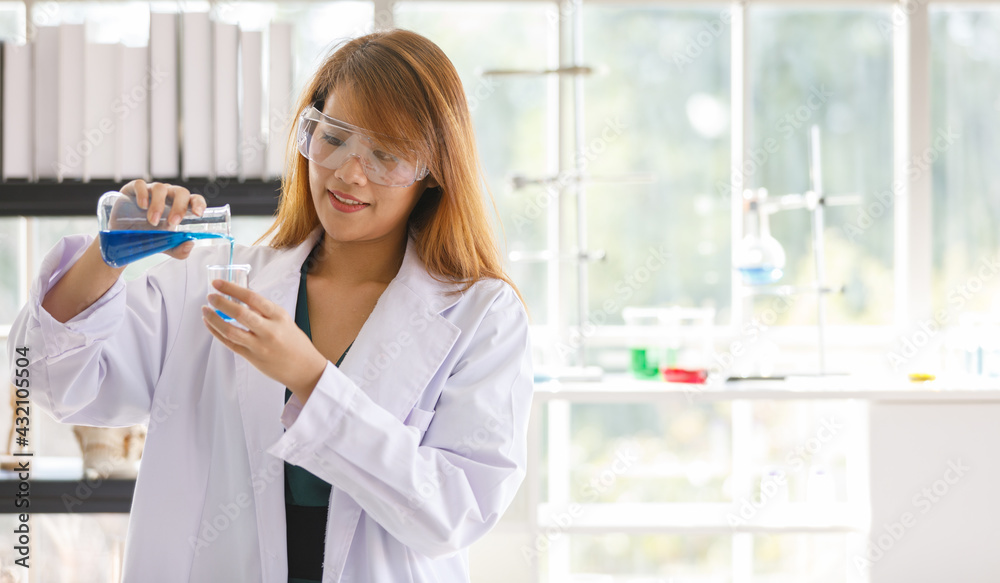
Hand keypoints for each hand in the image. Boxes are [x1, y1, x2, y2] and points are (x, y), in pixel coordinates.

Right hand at [119, 179, 207, 259]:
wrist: (122, 236)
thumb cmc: (148, 235)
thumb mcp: (165, 246)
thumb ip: (179, 249)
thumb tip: (190, 244)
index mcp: (180, 207)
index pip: (194, 199)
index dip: (198, 204)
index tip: (197, 214)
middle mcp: (168, 196)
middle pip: (181, 192)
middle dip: (178, 207)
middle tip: (172, 223)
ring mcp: (151, 191)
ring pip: (161, 188)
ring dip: (158, 205)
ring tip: (153, 221)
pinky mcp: (133, 189)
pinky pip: (140, 184)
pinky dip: (143, 194)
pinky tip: (142, 206)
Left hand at [201, 278, 328, 401]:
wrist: (305, 369)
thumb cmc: (295, 343)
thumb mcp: (285, 321)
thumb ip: (264, 312)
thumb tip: (240, 300)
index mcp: (278, 316)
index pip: (252, 298)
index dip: (232, 289)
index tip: (219, 284)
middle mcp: (269, 330)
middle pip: (239, 313)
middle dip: (220, 302)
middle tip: (211, 296)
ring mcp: (259, 345)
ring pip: (230, 330)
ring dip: (214, 319)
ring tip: (206, 310)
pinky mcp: (252, 357)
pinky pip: (230, 343)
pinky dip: (217, 333)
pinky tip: (211, 324)